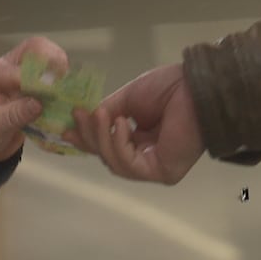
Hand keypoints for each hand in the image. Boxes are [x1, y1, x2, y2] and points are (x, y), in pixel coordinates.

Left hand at [0, 36, 68, 175]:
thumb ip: (14, 114)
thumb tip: (39, 103)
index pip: (21, 68)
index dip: (39, 82)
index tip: (51, 97)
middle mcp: (8, 69)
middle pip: (36, 49)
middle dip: (54, 62)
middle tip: (66, 83)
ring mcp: (21, 79)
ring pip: (46, 62)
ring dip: (60, 76)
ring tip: (70, 93)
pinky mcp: (31, 92)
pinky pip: (50, 83)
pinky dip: (60, 90)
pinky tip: (67, 102)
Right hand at [67, 63, 204, 184]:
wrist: (195, 86)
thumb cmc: (168, 88)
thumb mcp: (127, 99)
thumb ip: (106, 114)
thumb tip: (80, 120)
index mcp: (141, 139)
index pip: (108, 146)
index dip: (86, 139)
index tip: (65, 129)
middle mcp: (147, 156)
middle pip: (107, 156)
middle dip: (90, 137)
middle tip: (78, 116)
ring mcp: (154, 167)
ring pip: (114, 163)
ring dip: (102, 138)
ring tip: (101, 114)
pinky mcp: (161, 173)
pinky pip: (129, 165)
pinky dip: (119, 144)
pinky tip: (122, 124)